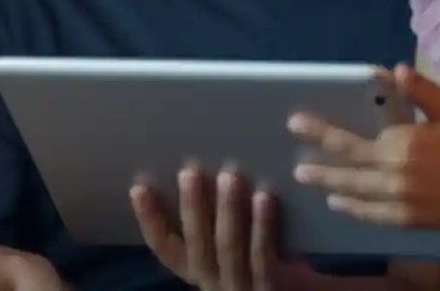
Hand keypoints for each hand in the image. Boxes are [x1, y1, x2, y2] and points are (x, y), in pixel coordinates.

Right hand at [130, 166, 318, 290]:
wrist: (301, 290)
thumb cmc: (258, 254)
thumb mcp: (230, 238)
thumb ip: (212, 214)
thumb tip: (198, 162)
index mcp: (195, 268)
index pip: (164, 248)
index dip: (149, 220)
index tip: (138, 188)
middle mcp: (211, 281)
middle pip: (197, 245)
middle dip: (192, 207)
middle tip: (190, 172)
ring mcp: (240, 286)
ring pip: (228, 248)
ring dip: (227, 210)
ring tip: (229, 177)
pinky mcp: (271, 286)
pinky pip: (263, 255)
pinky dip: (262, 226)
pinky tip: (264, 198)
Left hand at [289, 63, 439, 234]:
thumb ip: (422, 91)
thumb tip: (393, 70)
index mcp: (403, 144)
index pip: (350, 140)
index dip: (321, 132)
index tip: (297, 123)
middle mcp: (395, 176)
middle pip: (346, 171)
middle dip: (318, 166)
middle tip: (296, 165)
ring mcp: (401, 203)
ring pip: (356, 195)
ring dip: (331, 186)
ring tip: (310, 180)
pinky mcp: (410, 221)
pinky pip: (373, 216)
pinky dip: (354, 209)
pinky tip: (341, 203)